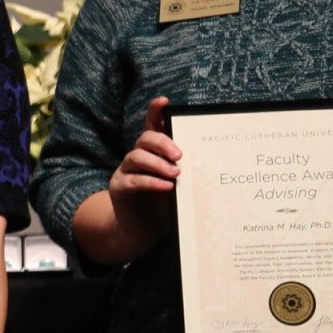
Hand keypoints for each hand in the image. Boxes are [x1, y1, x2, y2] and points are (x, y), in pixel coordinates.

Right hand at [108, 97, 182, 245]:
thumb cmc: (165, 205)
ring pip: (136, 156)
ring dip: (157, 163)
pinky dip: (151, 182)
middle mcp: (137, 157)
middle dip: (162, 142)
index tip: (164, 101)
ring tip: (175, 173)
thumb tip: (213, 163)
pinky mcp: (119, 187)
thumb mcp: (180, 186)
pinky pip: (134, 180)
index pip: (152, 125)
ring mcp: (125, 171)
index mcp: (152, 152)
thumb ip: (188, 172)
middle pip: (145, 138)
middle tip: (180, 155)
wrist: (141, 230)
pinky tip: (166, 187)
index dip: (155, 111)